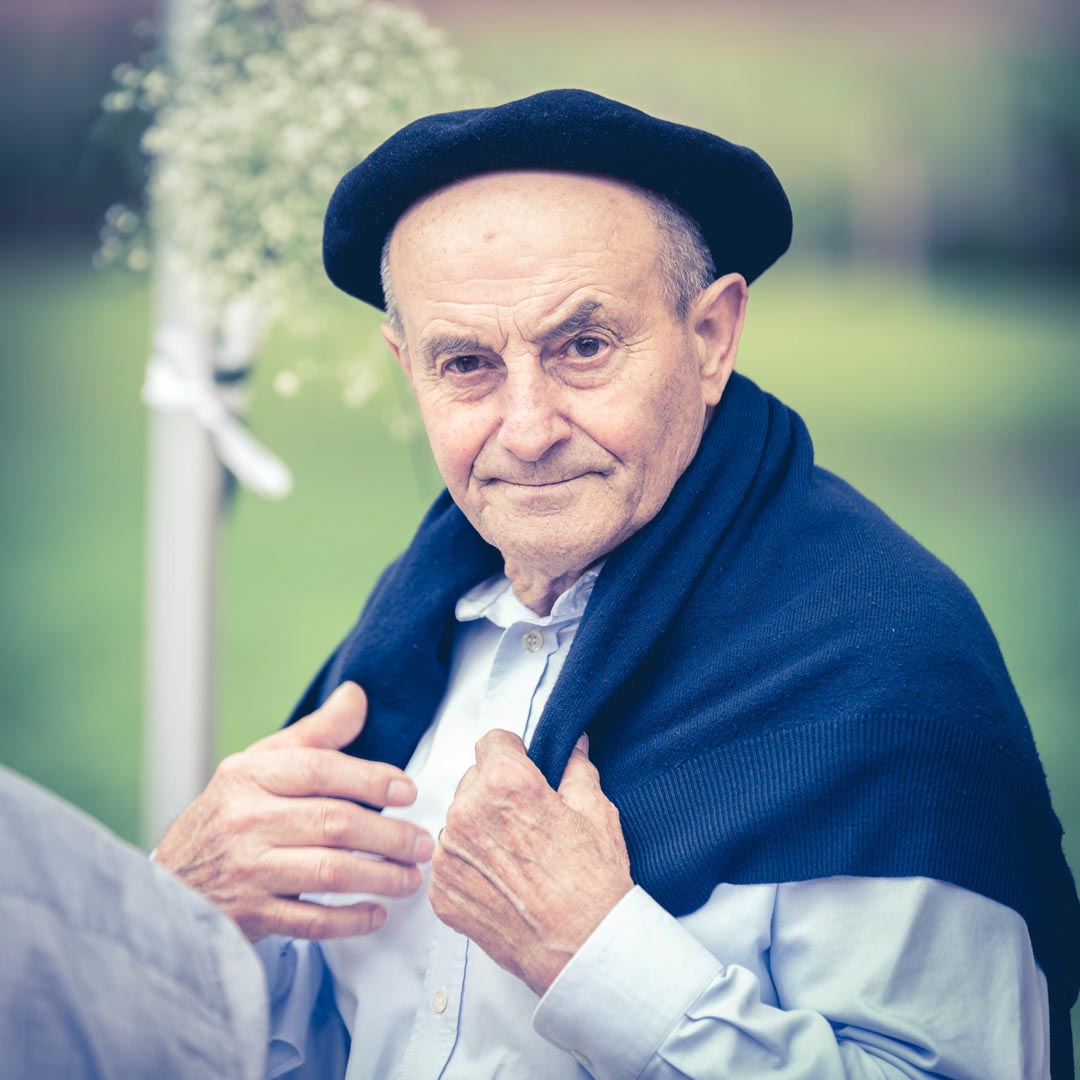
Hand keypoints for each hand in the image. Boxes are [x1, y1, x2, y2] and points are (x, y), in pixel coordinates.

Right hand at [154, 682, 434, 942]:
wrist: (170, 887)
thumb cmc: (229, 815)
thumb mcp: (259, 765)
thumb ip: (314, 734)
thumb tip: (357, 694)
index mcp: (247, 775)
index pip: (320, 769)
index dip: (370, 779)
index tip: (408, 792)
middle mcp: (244, 820)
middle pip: (333, 822)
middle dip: (389, 835)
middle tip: (423, 844)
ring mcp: (245, 870)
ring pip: (328, 871)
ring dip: (380, 876)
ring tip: (411, 878)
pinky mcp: (248, 915)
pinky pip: (311, 921)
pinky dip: (350, 920)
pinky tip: (378, 913)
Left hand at [430, 730, 632, 995]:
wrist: (581, 949)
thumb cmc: (592, 882)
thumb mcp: (596, 811)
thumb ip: (576, 768)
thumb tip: (573, 745)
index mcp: (505, 783)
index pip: (492, 741)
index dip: (514, 752)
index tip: (524, 768)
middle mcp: (467, 813)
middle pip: (473, 779)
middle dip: (496, 790)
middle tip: (527, 819)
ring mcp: (448, 855)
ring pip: (458, 820)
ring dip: (479, 827)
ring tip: (516, 855)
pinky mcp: (441, 891)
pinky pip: (450, 860)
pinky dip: (470, 865)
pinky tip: (503, 881)